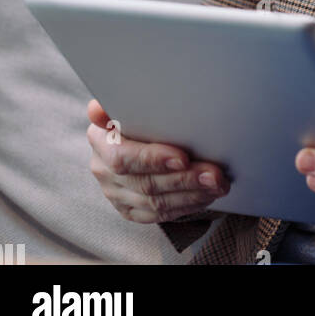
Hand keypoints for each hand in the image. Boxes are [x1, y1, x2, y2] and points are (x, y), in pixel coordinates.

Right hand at [86, 99, 230, 223]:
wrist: (131, 131)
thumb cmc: (136, 110)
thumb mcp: (127, 100)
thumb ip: (119, 101)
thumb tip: (96, 109)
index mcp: (100, 140)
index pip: (123, 157)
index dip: (153, 160)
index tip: (182, 159)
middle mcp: (104, 171)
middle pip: (146, 183)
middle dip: (185, 179)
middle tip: (214, 174)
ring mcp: (116, 194)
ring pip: (156, 203)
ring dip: (191, 195)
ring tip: (217, 184)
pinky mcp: (129, 210)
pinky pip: (158, 215)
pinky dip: (185, 206)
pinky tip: (206, 196)